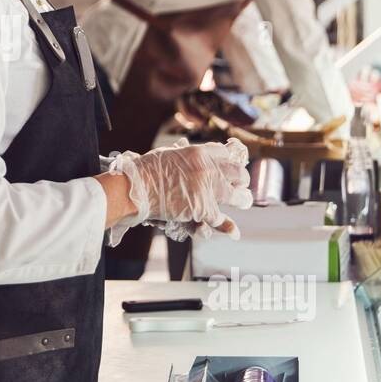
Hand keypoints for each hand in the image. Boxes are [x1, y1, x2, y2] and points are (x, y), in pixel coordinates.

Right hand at [107, 137, 252, 243]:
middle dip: (241, 179)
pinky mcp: (203, 209)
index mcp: (199, 153)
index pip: (225, 153)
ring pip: (236, 196)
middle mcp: (208, 169)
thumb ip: (184, 157)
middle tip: (241, 184)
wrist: (136, 188)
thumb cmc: (145, 171)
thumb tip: (187, 155)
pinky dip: (223, 225)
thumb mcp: (168, 154)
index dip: (229, 161)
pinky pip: (218, 218)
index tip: (230, 166)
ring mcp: (207, 189)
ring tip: (244, 201)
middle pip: (237, 172)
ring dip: (241, 200)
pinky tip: (230, 228)